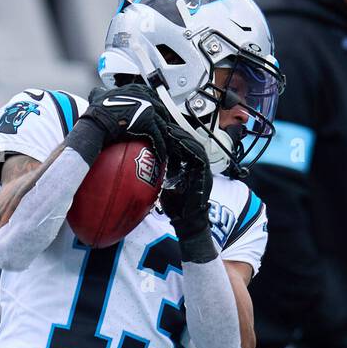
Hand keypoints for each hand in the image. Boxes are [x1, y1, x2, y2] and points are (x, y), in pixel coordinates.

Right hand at [81, 83, 168, 159]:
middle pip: (160, 110)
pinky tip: (161, 155)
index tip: (155, 113)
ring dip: (164, 135)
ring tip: (164, 143)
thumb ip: (101, 93)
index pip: (152, 96)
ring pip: (162, 124)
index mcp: (136, 90)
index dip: (154, 106)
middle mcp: (146, 98)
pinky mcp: (149, 124)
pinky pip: (158, 138)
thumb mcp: (99, 96)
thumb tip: (97, 93)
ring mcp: (149, 110)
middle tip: (161, 129)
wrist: (100, 120)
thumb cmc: (99, 110)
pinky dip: (160, 147)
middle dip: (162, 120)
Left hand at [159, 123, 214, 258]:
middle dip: (176, 131)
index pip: (182, 145)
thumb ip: (159, 173)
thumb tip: (142, 164)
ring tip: (168, 129)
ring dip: (181, 136)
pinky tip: (176, 141)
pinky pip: (198, 156)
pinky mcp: (204, 174)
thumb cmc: (175, 206)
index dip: (172, 135)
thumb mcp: (164, 185)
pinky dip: (188, 147)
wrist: (187, 223)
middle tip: (163, 124)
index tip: (159, 127)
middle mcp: (198, 165)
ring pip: (194, 145)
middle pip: (189, 141)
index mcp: (189, 165)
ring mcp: (202, 169)